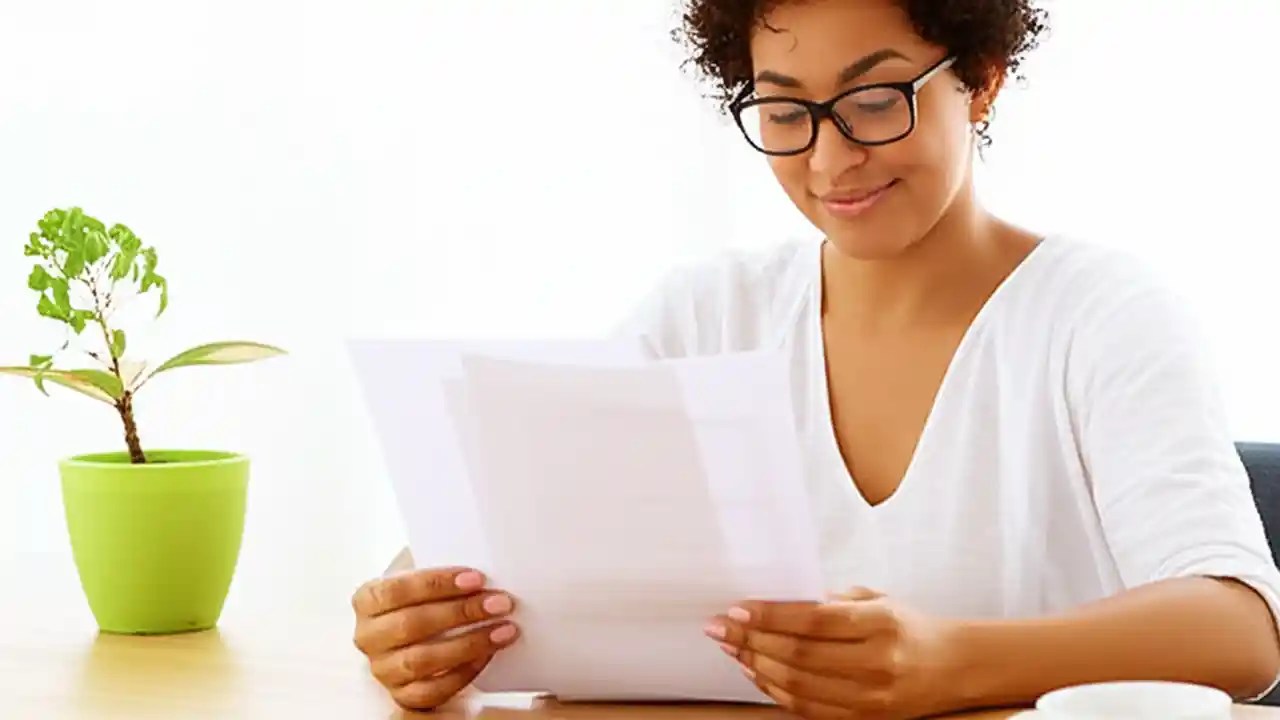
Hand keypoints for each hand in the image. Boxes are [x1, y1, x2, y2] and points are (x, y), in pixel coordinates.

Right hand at [352, 566, 518, 710]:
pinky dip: (463, 672)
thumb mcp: (420, 580)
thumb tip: (481, 578)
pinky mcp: (402, 694)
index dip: (437, 584)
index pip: (397, 590)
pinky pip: (433, 690)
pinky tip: (486, 654)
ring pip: (421, 661)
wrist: (411, 633)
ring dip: (468, 644)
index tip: (476, 579)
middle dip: (460, 613)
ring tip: (502, 630)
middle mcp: (369, 637)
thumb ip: (441, 577)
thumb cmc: (418, 601)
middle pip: (411, 625)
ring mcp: (384, 669)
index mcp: (368, 601)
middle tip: (497, 603)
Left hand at [705, 588, 959, 719]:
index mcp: (881, 623)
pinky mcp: (864, 719)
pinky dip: (775, 691)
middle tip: (721, 630)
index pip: (814, 621)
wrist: (954, 666)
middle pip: (799, 655)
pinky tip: (757, 673)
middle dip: (751, 641)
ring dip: (757, 666)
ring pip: (798, 685)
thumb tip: (774, 601)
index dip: (770, 617)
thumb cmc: (908, 626)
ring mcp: (871, 697)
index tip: (738, 610)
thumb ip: (830, 600)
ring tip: (733, 650)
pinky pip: (808, 709)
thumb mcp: (876, 599)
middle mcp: (877, 662)